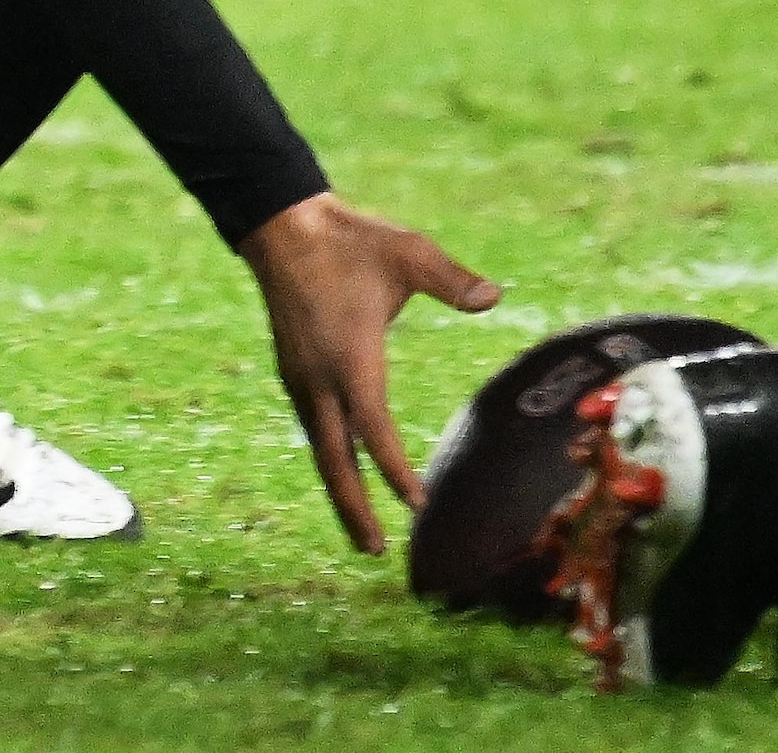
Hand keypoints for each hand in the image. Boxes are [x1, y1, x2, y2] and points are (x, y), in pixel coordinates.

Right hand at [240, 191, 500, 555]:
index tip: (419, 504)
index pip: (375, 430)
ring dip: (339, 487)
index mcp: (349, 360)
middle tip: (372, 550)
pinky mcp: (293, 370)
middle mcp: (318, 379)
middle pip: (335, 459)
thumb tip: (495, 298)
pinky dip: (329, 458)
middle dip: (353, 507)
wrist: (282, 226)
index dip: (396, 470)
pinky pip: (315, 428)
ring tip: (358, 527)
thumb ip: (453, 280)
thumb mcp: (408, 252)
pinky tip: (341, 468)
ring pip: (321, 447)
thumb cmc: (350, 240)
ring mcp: (300, 377)